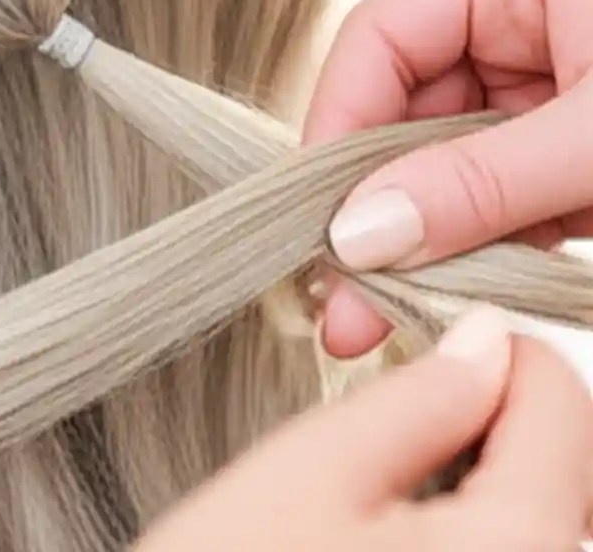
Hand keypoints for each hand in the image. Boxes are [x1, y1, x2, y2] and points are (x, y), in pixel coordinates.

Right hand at [135, 311, 592, 551]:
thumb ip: (419, 397)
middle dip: (473, 411)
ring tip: (359, 479)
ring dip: (456, 470)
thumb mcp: (310, 472)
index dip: (487, 347)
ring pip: (522, 512)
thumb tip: (485, 340)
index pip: (560, 397)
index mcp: (524, 551)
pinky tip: (368, 533)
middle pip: (554, 461)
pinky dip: (445, 524)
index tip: (414, 338)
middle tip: (375, 402)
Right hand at [302, 0, 592, 357]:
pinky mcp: (566, 136)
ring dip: (419, 238)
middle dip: (373, 206)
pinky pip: (488, 189)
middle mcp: (521, 11)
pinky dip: (474, 245)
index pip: (382, 36)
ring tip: (394, 315)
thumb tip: (361, 235)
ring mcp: (544, 75)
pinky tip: (455, 292)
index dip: (336, 130)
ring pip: (437, 157)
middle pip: (400, 105)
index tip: (320, 226)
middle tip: (347, 303)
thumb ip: (479, 184)